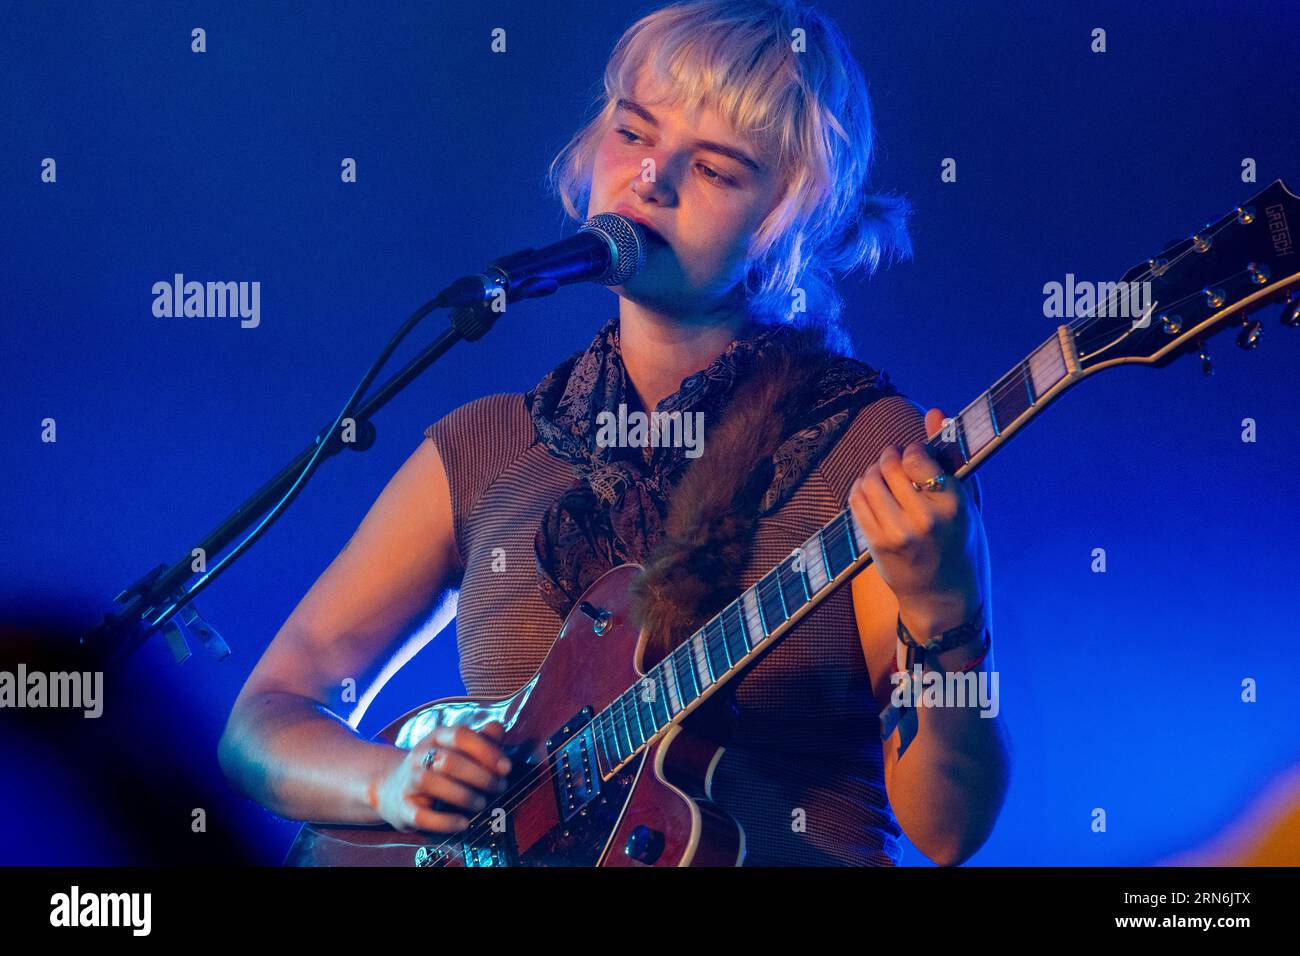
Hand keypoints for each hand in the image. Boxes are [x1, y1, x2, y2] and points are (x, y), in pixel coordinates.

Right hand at [370, 720, 511, 832]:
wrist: (391, 789)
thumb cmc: (436, 768)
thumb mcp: (456, 750)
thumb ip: (481, 740)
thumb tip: (499, 728)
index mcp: (437, 737)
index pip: (461, 735)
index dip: (486, 750)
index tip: (507, 768)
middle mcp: (419, 755)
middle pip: (449, 760)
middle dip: (480, 776)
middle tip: (499, 788)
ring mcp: (408, 781)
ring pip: (431, 783)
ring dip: (463, 796)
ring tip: (481, 805)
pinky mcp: (402, 808)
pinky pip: (421, 816)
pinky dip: (445, 821)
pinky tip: (463, 824)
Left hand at [847, 408, 984, 634]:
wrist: (944, 595)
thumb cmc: (959, 541)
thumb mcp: (966, 500)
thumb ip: (949, 455)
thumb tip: (935, 411)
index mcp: (953, 505)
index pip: (917, 457)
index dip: (912, 449)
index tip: (916, 455)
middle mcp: (925, 518)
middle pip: (889, 465)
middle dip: (889, 458)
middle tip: (895, 463)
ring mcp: (897, 533)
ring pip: (868, 481)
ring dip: (872, 472)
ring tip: (883, 478)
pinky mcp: (877, 544)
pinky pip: (856, 501)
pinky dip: (860, 490)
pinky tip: (872, 494)